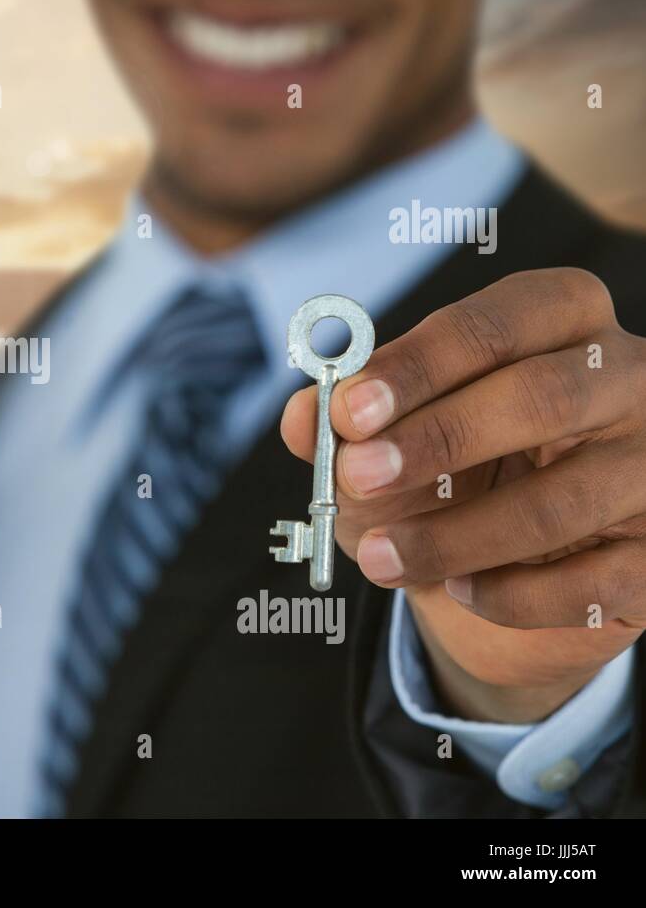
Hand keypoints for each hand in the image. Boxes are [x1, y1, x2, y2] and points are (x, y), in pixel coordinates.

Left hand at [281, 268, 645, 723]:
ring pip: (562, 501)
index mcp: (559, 321)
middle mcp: (627, 379)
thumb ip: (339, 425)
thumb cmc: (439, 480)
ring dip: (455, 537)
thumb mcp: (377, 447)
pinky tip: (463, 591)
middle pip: (542, 396)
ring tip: (381, 559)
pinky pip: (594, 581)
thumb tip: (303, 415)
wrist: (495, 578)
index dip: (418, 366)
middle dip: (438, 439)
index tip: (350, 408)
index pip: (495, 325)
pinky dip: (512, 596)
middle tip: (357, 476)